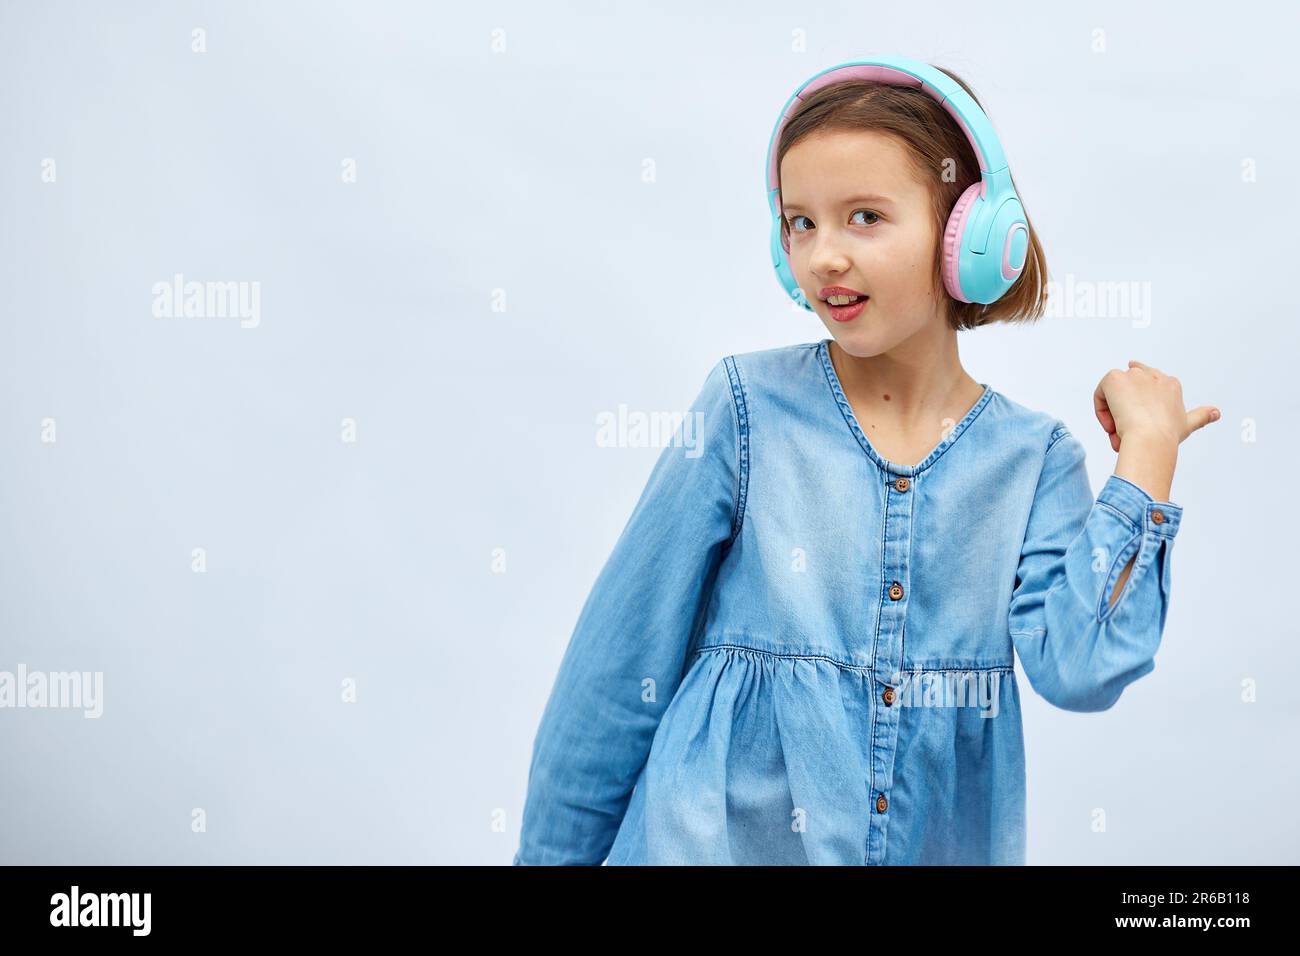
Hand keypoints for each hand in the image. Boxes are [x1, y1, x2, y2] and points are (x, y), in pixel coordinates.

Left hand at [1093, 360, 1218, 452]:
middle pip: (1130, 385)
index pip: (1150, 380)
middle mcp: (1153, 376)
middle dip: (1124, 404)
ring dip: (1114, 413)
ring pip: (1115, 393)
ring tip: (1121, 431)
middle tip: (1123, 427)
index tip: (1132, 409)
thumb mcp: (1187, 424)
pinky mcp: (1115, 379)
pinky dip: (1101, 410)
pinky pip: (1101, 393)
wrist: (1151, 438)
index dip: (1138, 395)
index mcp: (1170, 385)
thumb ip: (1201, 416)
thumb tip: (1217, 412)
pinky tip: (1111, 425)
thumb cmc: (1167, 436)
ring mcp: (1134, 375)